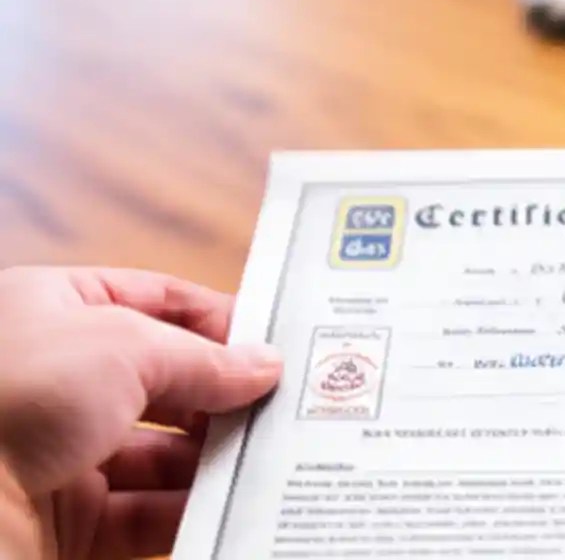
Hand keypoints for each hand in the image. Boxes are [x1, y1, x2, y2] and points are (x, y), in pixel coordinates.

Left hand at [0, 266, 282, 558]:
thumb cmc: (10, 395)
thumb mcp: (124, 349)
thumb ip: (204, 359)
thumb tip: (264, 365)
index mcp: (56, 311)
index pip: (157, 301)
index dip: (218, 319)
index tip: (277, 343)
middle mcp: (58, 378)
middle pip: (167, 381)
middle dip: (225, 396)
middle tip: (284, 407)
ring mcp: (61, 450)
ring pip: (162, 452)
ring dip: (214, 457)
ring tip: (268, 458)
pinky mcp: (66, 517)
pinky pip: (144, 511)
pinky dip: (188, 510)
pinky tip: (230, 506)